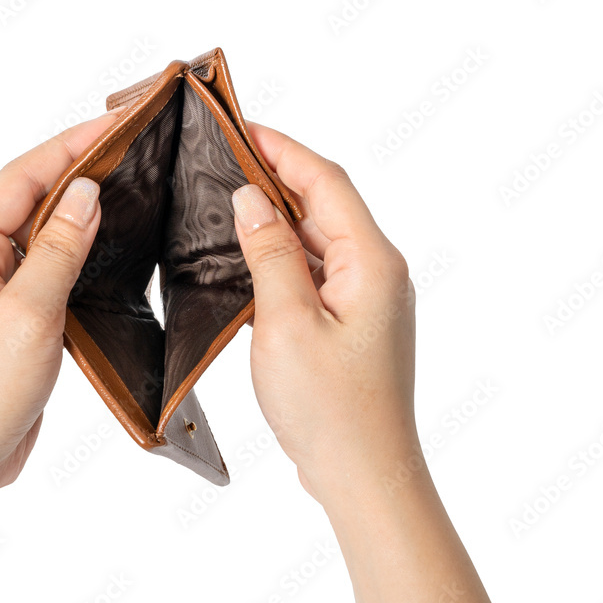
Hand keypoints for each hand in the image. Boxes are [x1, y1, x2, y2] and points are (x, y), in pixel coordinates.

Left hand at [0, 110, 119, 498]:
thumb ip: (56, 250)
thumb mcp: (26, 315)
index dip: (74, 144)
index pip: (25, 175)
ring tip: (131, 187)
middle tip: (135, 146)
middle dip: (81, 168)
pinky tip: (110, 252)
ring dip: (82, 212)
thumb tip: (85, 192)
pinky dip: (78, 256)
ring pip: (42, 235)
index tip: (121, 122)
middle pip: (33, 196)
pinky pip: (47, 272)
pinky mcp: (11, 321)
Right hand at [232, 123, 416, 504]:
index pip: (325, 182)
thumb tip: (251, 200)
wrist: (364, 475)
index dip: (282, 148)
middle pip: (323, 205)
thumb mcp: (287, 323)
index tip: (241, 127)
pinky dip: (283, 257)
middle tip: (224, 157)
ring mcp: (368, 299)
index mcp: (373, 262)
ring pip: (318, 239)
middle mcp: (378, 272)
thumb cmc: (332, 410)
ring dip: (277, 219)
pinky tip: (249, 258)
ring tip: (228, 200)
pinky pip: (316, 272)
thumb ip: (270, 254)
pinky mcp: (353, 322)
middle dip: (275, 177)